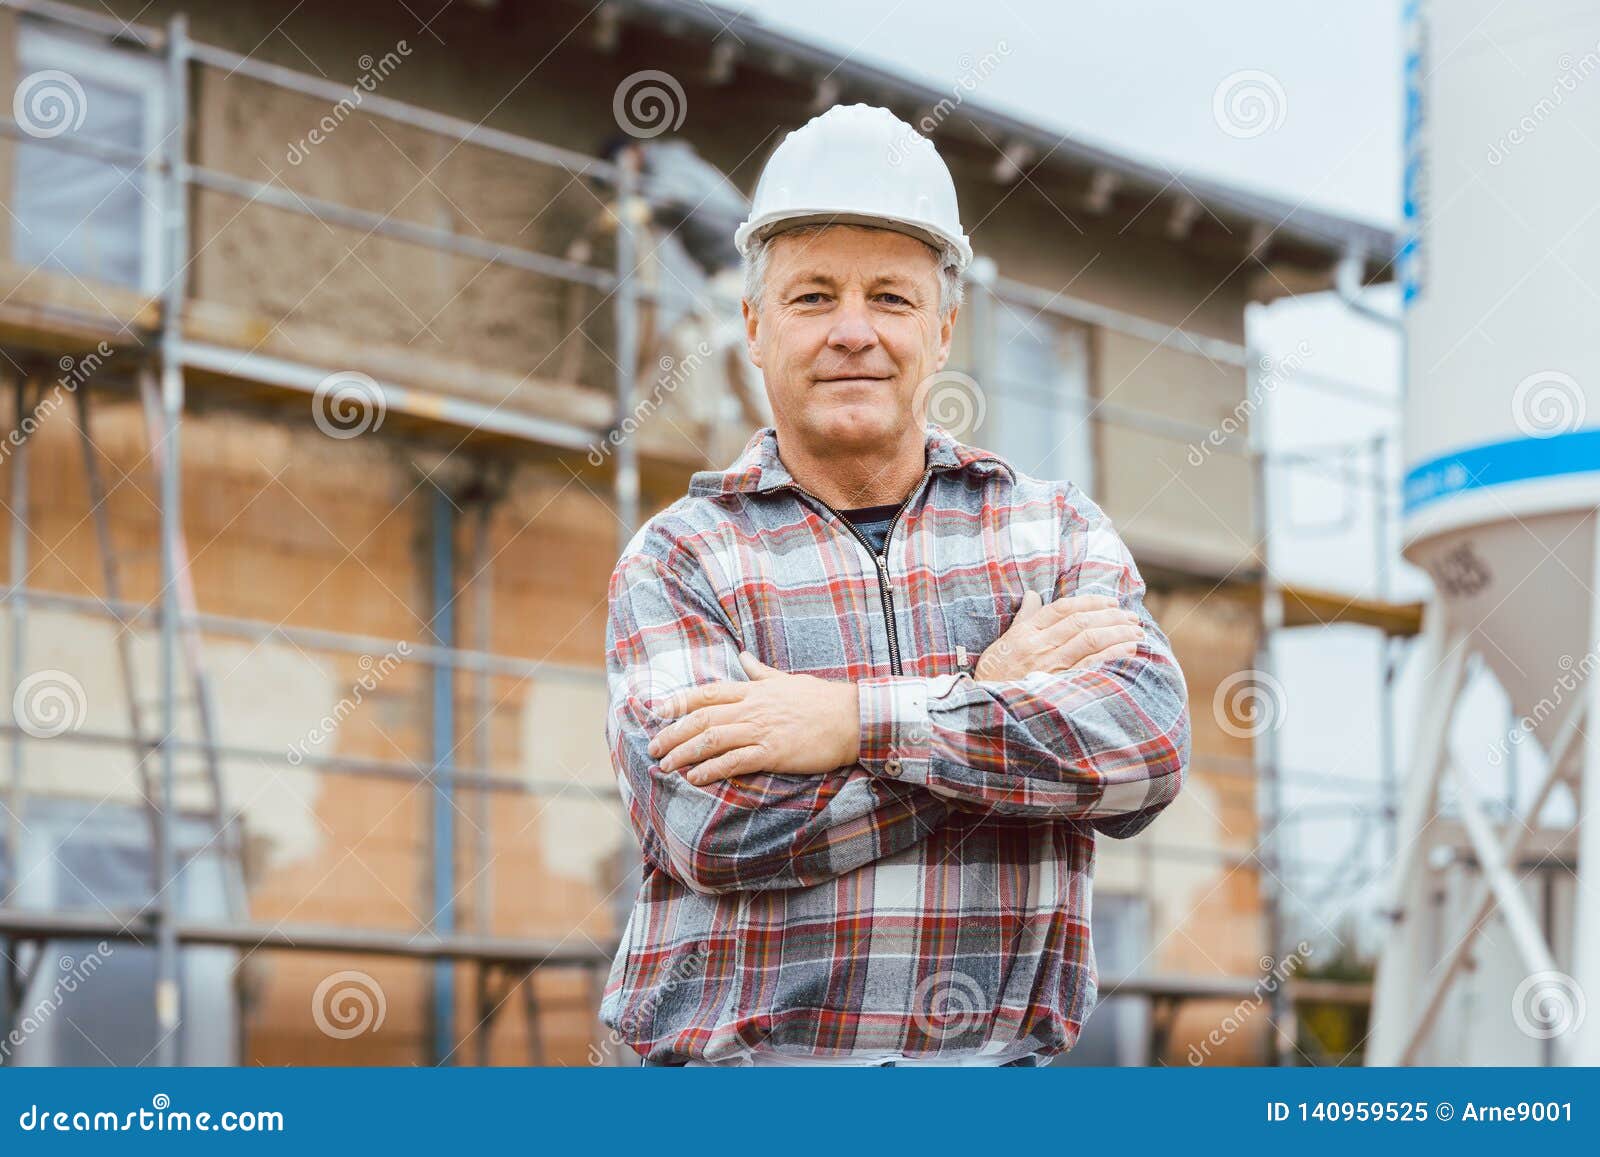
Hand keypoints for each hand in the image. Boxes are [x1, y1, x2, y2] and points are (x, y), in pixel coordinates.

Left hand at [646, 652, 860, 785]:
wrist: (852, 718)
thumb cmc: (822, 700)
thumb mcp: (787, 680)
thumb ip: (760, 672)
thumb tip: (743, 657)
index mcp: (754, 690)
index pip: (708, 693)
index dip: (679, 702)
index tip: (658, 712)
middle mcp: (752, 708)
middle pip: (702, 718)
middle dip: (673, 732)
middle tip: (653, 747)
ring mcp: (761, 730)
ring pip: (712, 739)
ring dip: (684, 753)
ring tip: (666, 766)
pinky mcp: (773, 752)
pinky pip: (734, 761)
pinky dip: (711, 770)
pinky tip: (695, 778)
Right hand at [974, 591, 1143, 681]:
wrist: (987, 705)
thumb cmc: (996, 673)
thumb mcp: (1005, 642)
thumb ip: (1024, 618)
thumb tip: (1032, 595)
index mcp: (1026, 632)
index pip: (1063, 608)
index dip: (1090, 602)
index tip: (1111, 603)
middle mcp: (1039, 645)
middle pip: (1081, 622)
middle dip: (1111, 617)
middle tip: (1132, 617)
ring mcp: (1049, 665)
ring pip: (1090, 640)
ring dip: (1117, 633)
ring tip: (1137, 632)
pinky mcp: (1059, 685)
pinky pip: (1090, 665)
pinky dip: (1112, 655)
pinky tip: (1128, 650)